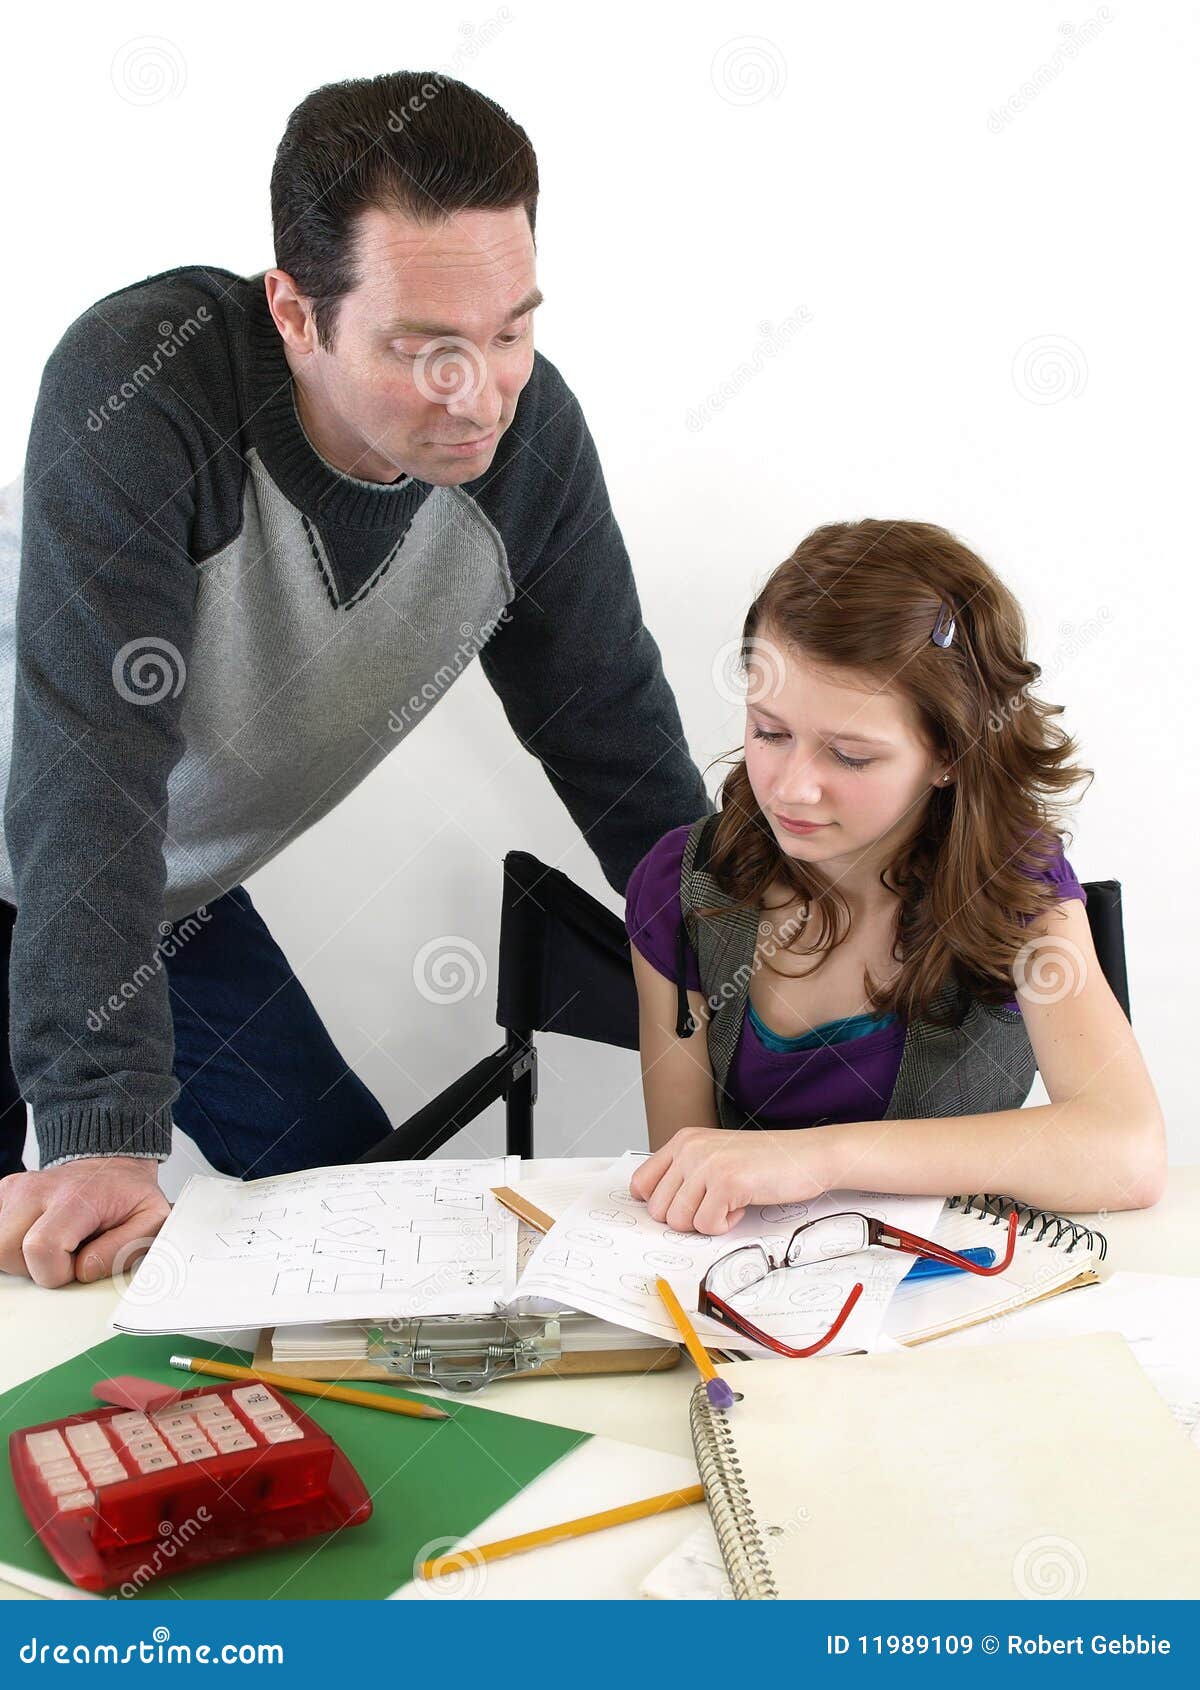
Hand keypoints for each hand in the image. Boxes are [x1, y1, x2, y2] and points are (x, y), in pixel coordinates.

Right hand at [0, 1157, 169, 1288]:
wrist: (110, 1165)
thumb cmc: (127, 1195)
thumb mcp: (150, 1220)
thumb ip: (123, 1251)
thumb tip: (84, 1270)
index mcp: (75, 1196)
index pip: (40, 1248)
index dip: (56, 1272)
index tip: (78, 1264)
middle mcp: (37, 1189)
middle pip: (6, 1250)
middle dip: (32, 1268)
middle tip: (63, 1255)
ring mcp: (15, 1190)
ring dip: (19, 1258)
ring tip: (52, 1244)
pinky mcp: (3, 1195)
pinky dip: (11, 1244)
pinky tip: (35, 1235)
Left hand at [629, 1126, 839, 1234]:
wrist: (808, 1156)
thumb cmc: (764, 1162)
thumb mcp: (715, 1158)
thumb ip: (685, 1175)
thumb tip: (656, 1209)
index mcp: (683, 1141)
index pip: (641, 1184)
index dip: (659, 1205)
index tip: (683, 1209)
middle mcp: (689, 1148)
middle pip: (658, 1210)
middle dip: (687, 1218)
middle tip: (714, 1206)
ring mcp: (706, 1164)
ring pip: (679, 1221)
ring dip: (706, 1222)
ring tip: (729, 1203)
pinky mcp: (726, 1182)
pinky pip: (707, 1226)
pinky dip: (725, 1225)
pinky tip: (742, 1205)